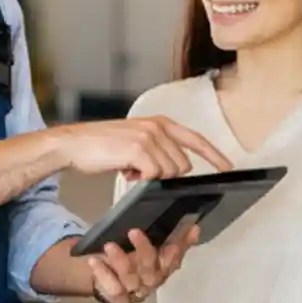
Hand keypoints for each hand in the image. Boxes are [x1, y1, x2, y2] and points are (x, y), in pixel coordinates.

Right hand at [54, 116, 231, 179]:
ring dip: (150, 178)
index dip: (214, 154)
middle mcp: (158, 126)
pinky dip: (140, 179)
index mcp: (160, 123)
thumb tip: (173, 169)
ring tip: (129, 168)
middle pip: (183, 164)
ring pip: (169, 172)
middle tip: (139, 171)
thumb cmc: (101, 146)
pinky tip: (124, 170)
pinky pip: (153, 175)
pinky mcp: (138, 149)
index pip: (196, 139)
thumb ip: (157, 149)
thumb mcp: (135, 141)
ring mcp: (148, 137)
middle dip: (166, 175)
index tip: (228, 167)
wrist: (73, 144)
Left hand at [88, 226, 199, 302]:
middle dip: (143, 249)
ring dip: (120, 261)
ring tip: (109, 245)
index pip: (172, 259)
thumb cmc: (139, 262)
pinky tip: (94, 261)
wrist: (113, 282)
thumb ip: (178, 239)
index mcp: (164, 267)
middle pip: (150, 267)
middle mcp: (151, 281)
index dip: (174, 249)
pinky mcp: (119, 299)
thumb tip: (195, 227)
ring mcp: (135, 291)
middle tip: (133, 231)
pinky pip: (112, 289)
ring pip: (130, 278)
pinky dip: (103, 275)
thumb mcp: (158, 249)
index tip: (173, 236)